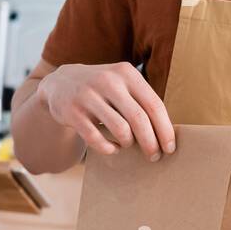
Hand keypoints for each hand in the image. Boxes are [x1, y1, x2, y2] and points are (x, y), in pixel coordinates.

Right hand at [37, 62, 175, 160]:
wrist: (60, 83)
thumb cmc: (102, 89)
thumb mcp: (122, 83)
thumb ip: (142, 101)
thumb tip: (167, 133)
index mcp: (126, 73)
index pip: (154, 105)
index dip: (165, 129)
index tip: (170, 147)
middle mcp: (108, 82)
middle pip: (139, 119)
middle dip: (150, 143)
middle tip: (154, 156)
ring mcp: (88, 96)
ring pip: (120, 130)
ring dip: (128, 143)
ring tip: (128, 145)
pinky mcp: (73, 112)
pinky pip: (97, 139)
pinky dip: (108, 148)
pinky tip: (112, 148)